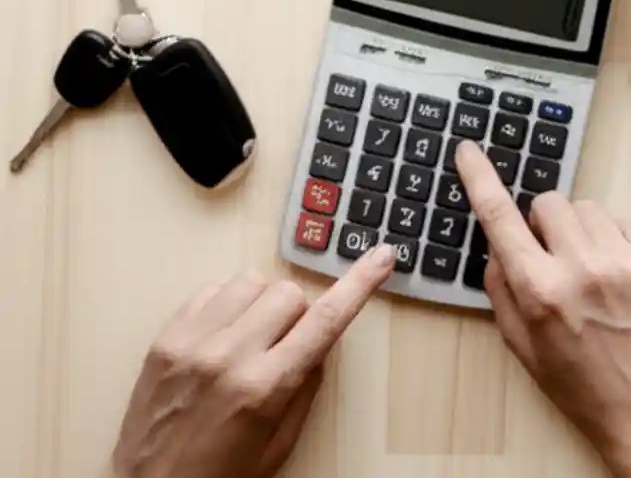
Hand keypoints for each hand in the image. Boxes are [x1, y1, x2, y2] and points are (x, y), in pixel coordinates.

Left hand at [110, 244, 395, 477]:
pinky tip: (224, 336)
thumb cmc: (220, 475)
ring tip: (252, 339)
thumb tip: (322, 340)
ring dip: (263, 305)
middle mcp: (228, 356)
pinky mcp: (164, 338)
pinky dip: (227, 305)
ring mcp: (191, 342)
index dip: (360, 284)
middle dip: (299, 314)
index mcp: (264, 388)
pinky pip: (211, 290)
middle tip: (288, 346)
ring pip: (251, 282)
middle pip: (289, 293)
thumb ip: (306, 386)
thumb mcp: (279, 443)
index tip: (383, 257)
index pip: (325, 320)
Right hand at [456, 142, 630, 477]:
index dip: (480, 178)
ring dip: (579, 229)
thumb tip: (497, 248)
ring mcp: (623, 260)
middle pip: (548, 203)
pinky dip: (613, 240)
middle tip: (550, 256)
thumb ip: (501, 290)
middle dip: (542, 224)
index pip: (499, 217)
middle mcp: (581, 266)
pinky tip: (616, 276)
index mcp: (539, 290)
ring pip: (587, 208)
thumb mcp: (523, 346)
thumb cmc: (581, 385)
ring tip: (588, 270)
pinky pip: (623, 223)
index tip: (469, 151)